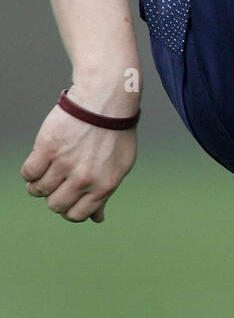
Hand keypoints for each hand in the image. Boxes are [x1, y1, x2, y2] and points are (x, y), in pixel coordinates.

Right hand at [21, 89, 137, 223]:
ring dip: (39, 183)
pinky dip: (30, 171)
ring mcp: (65, 163)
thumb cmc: (115, 131)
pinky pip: (28, 172)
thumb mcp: (120, 165)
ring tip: (48, 169)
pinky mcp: (47, 148)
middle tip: (58, 180)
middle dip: (54, 196)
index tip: (67, 196)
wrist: (106, 98)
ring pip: (38, 190)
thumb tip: (97, 219)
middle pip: (55, 205)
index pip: (76, 215)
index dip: (68, 208)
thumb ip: (106, 193)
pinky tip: (39, 161)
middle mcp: (84, 179)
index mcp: (104, 186)